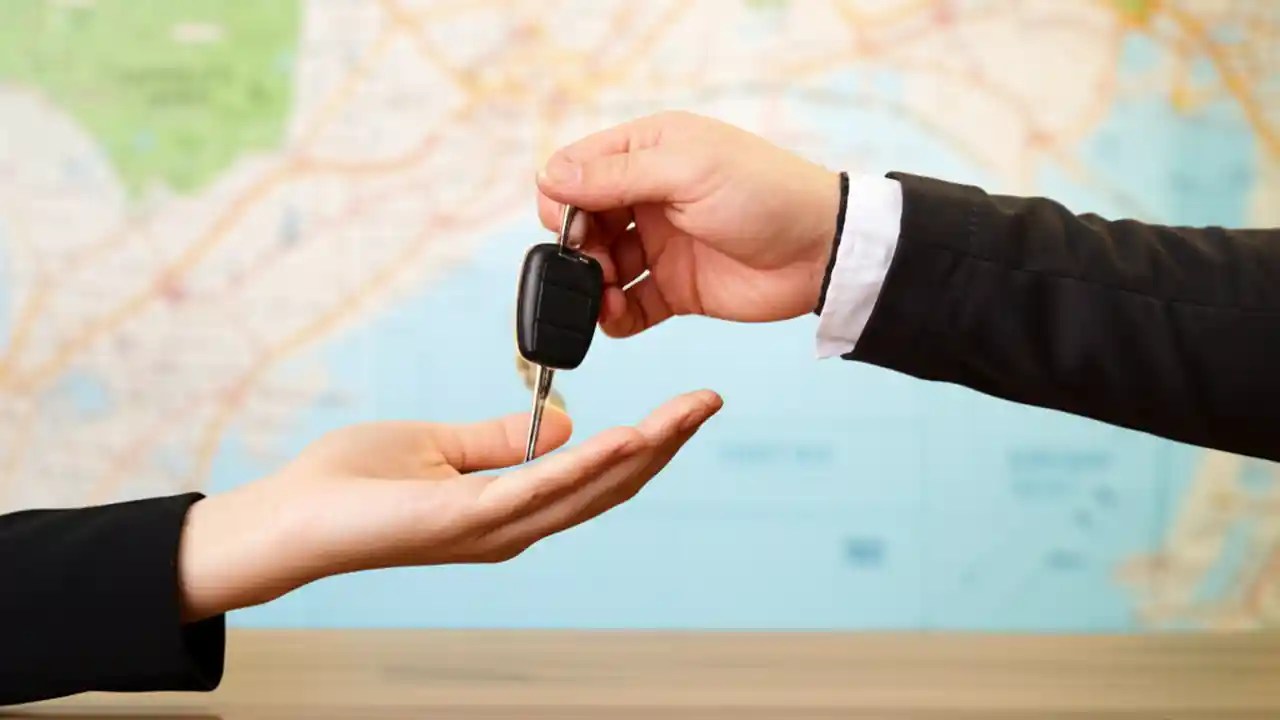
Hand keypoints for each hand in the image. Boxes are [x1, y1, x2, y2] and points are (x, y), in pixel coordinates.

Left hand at [176, 390, 721, 621]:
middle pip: (608, 484)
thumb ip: (495, 438)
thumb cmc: (349, 484)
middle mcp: (514, 525)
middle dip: (665, 443)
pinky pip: (539, 489)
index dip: (646, 441)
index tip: (687, 404)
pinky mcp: (465, 522)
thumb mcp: (435, 443)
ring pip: (588, 489)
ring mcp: (494, 529)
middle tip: (711, 400)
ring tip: (688, 413)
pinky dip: (587, 463)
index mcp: (509, 505)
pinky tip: (624, 435)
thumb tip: (562, 421)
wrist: (287, 518)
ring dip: (644, 450)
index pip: (594, 473)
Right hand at [536, 111, 841, 336]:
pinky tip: (615, 317)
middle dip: (575, 246)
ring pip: (599, 268)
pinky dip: (613, 316)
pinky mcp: (675, 289)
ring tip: (605, 295)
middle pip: (582, 221)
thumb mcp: (687, 170)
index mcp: (649, 151)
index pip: (578, 168)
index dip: (562, 196)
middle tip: (591, 264)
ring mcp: (660, 244)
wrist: (823, 252)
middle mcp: (648, 196)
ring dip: (590, 285)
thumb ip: (615, 175)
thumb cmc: (764, 193)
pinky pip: (627, 306)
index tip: (568, 226)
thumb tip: (549, 176)